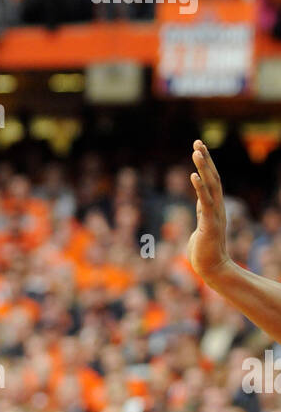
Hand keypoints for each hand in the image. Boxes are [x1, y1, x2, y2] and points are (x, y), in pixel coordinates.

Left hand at [187, 139, 230, 281]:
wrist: (211, 268)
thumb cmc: (204, 251)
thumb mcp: (201, 226)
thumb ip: (202, 213)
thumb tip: (200, 204)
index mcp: (214, 207)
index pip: (212, 181)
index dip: (206, 164)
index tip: (199, 148)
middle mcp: (218, 207)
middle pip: (213, 177)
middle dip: (205, 159)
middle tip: (198, 142)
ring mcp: (215, 214)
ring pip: (210, 186)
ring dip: (203, 167)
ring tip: (196, 151)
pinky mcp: (209, 223)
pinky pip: (205, 202)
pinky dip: (200, 188)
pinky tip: (194, 175)